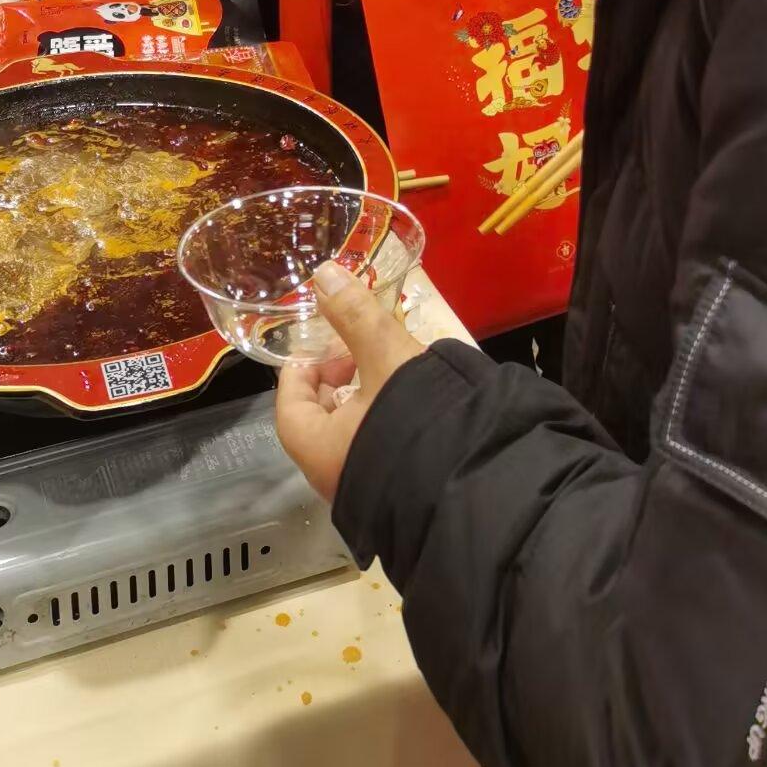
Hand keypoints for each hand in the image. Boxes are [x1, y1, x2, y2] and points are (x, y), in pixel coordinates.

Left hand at [275, 262, 426, 506]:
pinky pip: (374, 451)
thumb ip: (354, 314)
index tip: (324, 344)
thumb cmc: (415, 414)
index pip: (290, 405)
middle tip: (358, 353)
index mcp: (317, 450)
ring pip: (349, 437)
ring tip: (386, 371)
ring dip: (361, 401)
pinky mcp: (395, 494)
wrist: (476, 477)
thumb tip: (324, 272)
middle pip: (319, 422)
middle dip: (336, 381)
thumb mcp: (386, 355)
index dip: (304, 369)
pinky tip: (407, 403)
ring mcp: (365, 490)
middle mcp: (333, 479)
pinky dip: (380, 423)